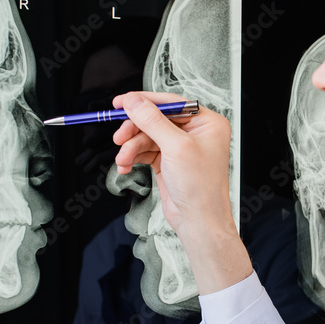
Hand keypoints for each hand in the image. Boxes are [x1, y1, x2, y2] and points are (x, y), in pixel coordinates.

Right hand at [111, 91, 251, 293]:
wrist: (199, 222)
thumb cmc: (200, 187)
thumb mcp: (175, 147)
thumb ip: (152, 121)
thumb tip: (133, 101)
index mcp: (206, 122)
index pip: (170, 102)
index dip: (144, 101)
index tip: (121, 102)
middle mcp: (195, 132)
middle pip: (155, 119)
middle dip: (134, 129)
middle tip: (118, 137)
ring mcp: (180, 147)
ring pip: (146, 137)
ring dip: (131, 147)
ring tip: (122, 159)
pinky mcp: (168, 162)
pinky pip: (145, 152)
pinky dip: (133, 157)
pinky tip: (125, 166)